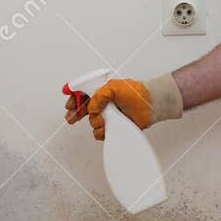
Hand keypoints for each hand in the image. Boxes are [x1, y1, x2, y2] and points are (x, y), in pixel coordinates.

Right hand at [64, 74, 182, 139]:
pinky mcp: (113, 128)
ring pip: (92, 122)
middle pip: (83, 110)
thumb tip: (91, 108)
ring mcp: (108, 117)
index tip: (69, 104)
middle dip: (75, 114)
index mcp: (102, 92)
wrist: (151, 105)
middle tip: (72, 118)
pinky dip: (101, 132)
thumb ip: (99, 96)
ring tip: (103, 120)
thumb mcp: (113, 87)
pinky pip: (100, 133)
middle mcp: (104, 104)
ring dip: (95, 122)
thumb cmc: (136, 93)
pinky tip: (107, 127)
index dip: (74, 99)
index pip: (83, 94)